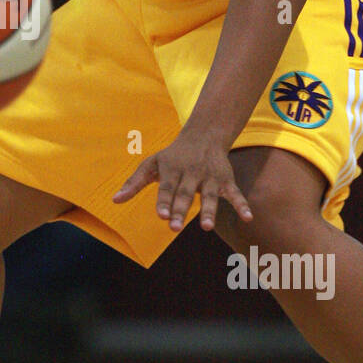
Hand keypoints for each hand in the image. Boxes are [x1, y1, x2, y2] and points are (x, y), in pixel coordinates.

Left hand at [112, 129, 252, 232]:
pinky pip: (235, 193)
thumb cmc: (172, 155)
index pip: (166, 187)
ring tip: (206, 227)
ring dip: (208, 210)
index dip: (164, 201)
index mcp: (172, 169)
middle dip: (180, 210)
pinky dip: (241, 204)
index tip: (161, 216)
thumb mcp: (151, 165)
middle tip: (173, 227)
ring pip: (209, 195)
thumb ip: (134, 183)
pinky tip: (247, 218)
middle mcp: (191, 172)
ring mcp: (210, 177)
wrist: (204, 134)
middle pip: (185, 193)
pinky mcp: (225, 180)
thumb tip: (114, 200)